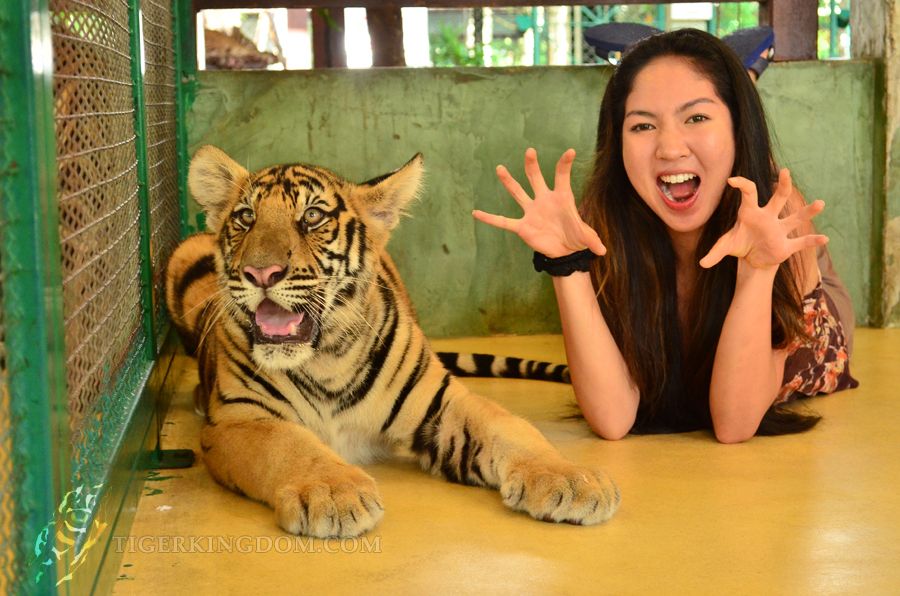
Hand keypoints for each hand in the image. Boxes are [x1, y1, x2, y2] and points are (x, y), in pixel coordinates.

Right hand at [472, 148, 605, 257]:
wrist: (564, 251)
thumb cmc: (576, 238)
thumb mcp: (585, 237)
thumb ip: (592, 240)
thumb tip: (602, 251)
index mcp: (561, 198)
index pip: (562, 177)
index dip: (565, 165)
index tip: (570, 151)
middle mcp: (543, 200)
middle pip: (536, 178)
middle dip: (532, 165)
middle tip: (530, 151)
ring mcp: (531, 211)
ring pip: (518, 193)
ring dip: (509, 181)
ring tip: (500, 168)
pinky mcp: (522, 226)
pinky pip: (503, 222)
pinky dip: (490, 218)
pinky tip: (476, 213)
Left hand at [699, 168, 827, 269]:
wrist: (753, 258)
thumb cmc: (740, 244)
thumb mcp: (726, 246)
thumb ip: (714, 253)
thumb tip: (701, 263)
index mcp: (751, 213)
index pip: (749, 193)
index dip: (742, 185)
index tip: (732, 180)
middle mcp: (769, 217)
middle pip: (778, 198)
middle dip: (783, 185)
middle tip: (785, 172)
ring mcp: (780, 229)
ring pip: (796, 218)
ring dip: (808, 211)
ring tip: (820, 203)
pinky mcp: (787, 245)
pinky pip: (801, 242)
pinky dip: (812, 241)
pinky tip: (824, 239)